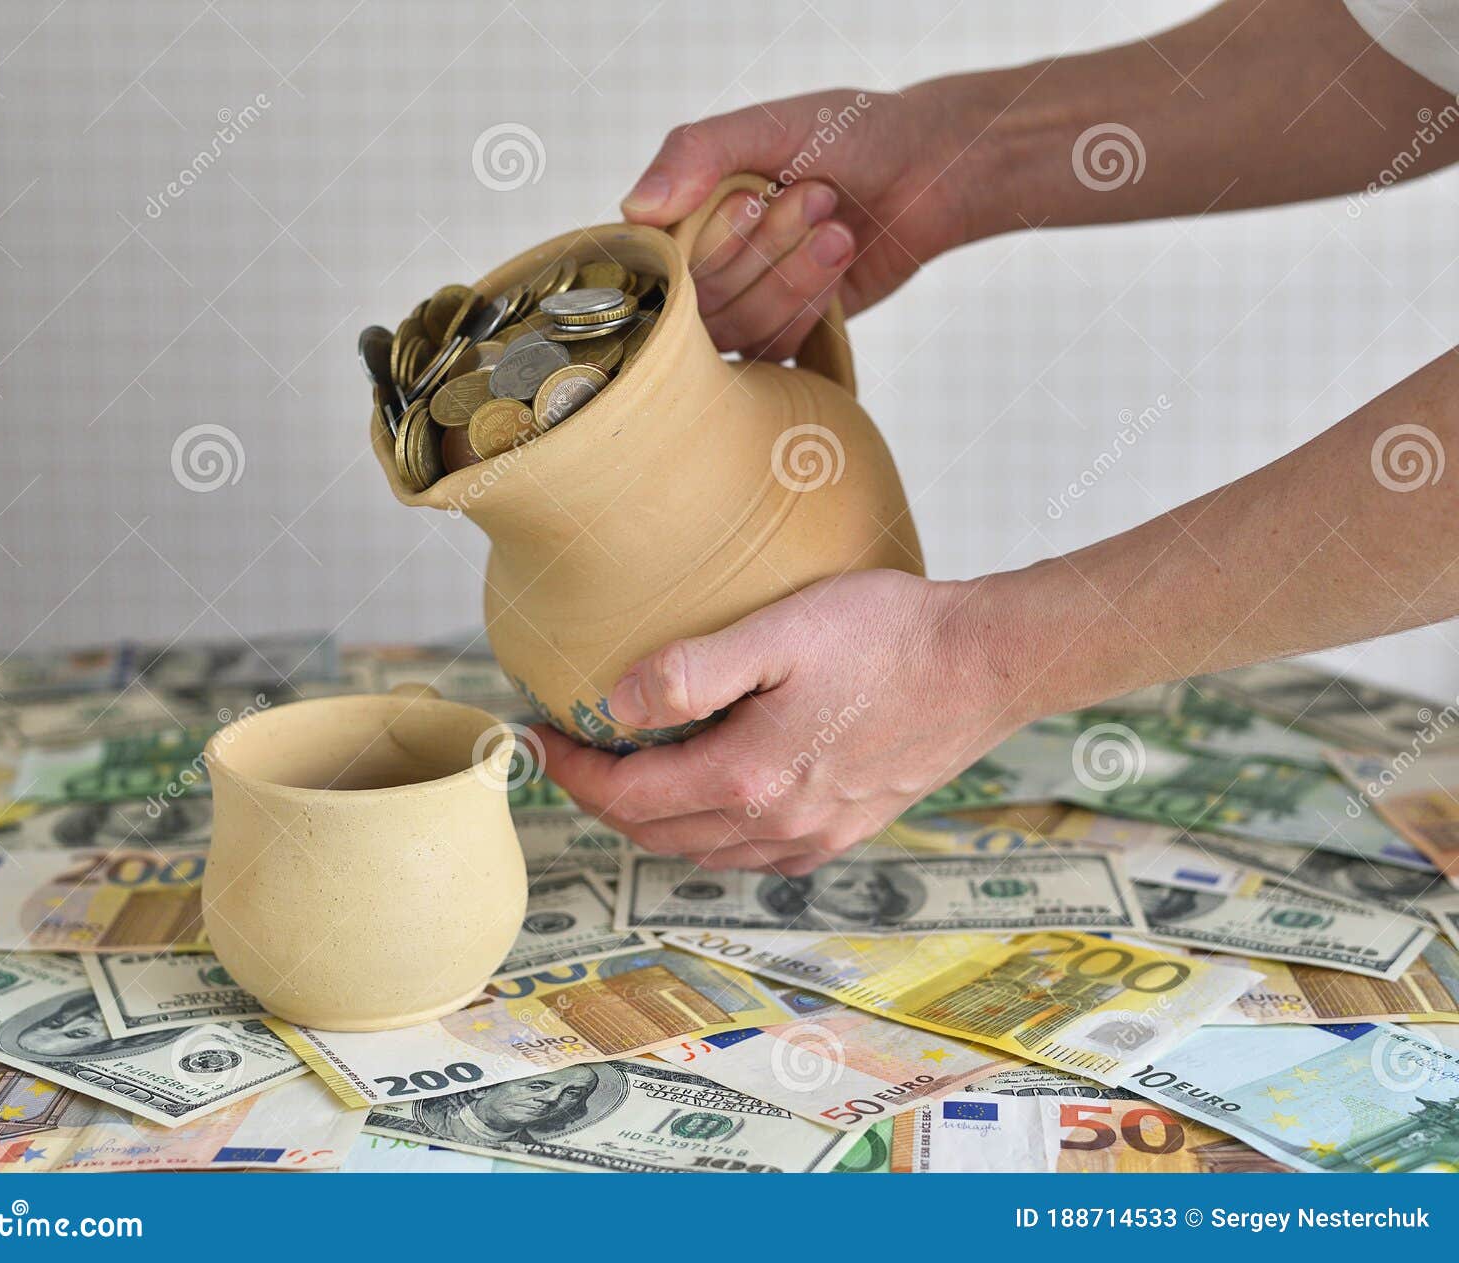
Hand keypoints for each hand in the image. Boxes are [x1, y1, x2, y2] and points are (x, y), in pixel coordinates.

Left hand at [535, 569, 1026, 873]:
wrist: (986, 664)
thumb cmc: (889, 635)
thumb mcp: (780, 632)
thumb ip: (692, 670)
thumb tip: (615, 704)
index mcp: (748, 779)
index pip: (626, 796)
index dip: (570, 771)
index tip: (539, 737)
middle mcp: (776, 825)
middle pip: (655, 834)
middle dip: (601, 798)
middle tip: (571, 754)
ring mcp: (813, 838)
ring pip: (701, 851)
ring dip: (650, 820)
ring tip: (626, 773)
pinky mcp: (843, 833)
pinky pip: (751, 855)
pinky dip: (707, 835)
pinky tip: (706, 799)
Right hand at [620, 84, 978, 359]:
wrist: (930, 173)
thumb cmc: (852, 136)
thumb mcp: (774, 125)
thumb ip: (699, 152)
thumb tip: (635, 209)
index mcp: (685, 206)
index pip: (662, 257)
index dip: (713, 239)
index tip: (758, 196)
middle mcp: (701, 257)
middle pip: (700, 298)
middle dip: (769, 249)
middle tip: (819, 197)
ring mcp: (739, 300)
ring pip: (736, 328)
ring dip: (795, 278)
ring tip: (838, 230)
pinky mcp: (779, 332)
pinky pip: (774, 348)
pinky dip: (812, 306)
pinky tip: (841, 263)